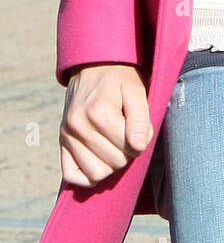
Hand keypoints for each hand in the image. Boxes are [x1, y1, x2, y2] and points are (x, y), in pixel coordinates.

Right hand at [60, 64, 152, 186]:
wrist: (93, 67)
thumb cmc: (120, 78)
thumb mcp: (136, 90)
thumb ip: (140, 118)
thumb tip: (138, 147)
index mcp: (99, 112)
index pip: (128, 148)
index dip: (142, 141)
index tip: (142, 130)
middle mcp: (78, 126)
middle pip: (114, 162)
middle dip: (128, 152)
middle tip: (130, 135)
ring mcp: (67, 136)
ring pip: (95, 173)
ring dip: (111, 165)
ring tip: (116, 146)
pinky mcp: (61, 142)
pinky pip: (72, 175)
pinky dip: (89, 174)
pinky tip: (101, 159)